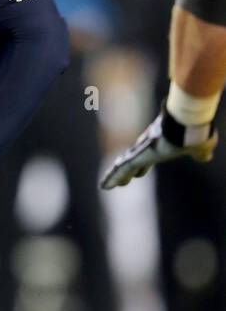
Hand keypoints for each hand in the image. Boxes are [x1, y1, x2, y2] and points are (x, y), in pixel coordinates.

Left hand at [100, 110, 216, 188]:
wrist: (186, 125)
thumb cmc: (194, 133)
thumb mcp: (200, 144)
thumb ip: (200, 151)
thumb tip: (207, 156)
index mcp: (162, 144)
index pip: (149, 157)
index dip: (143, 166)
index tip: (139, 173)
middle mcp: (148, 146)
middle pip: (135, 161)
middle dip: (129, 170)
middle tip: (123, 179)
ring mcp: (140, 151)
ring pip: (124, 166)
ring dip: (116, 176)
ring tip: (106, 185)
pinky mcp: (136, 157)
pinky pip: (120, 170)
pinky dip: (111, 178)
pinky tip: (103, 186)